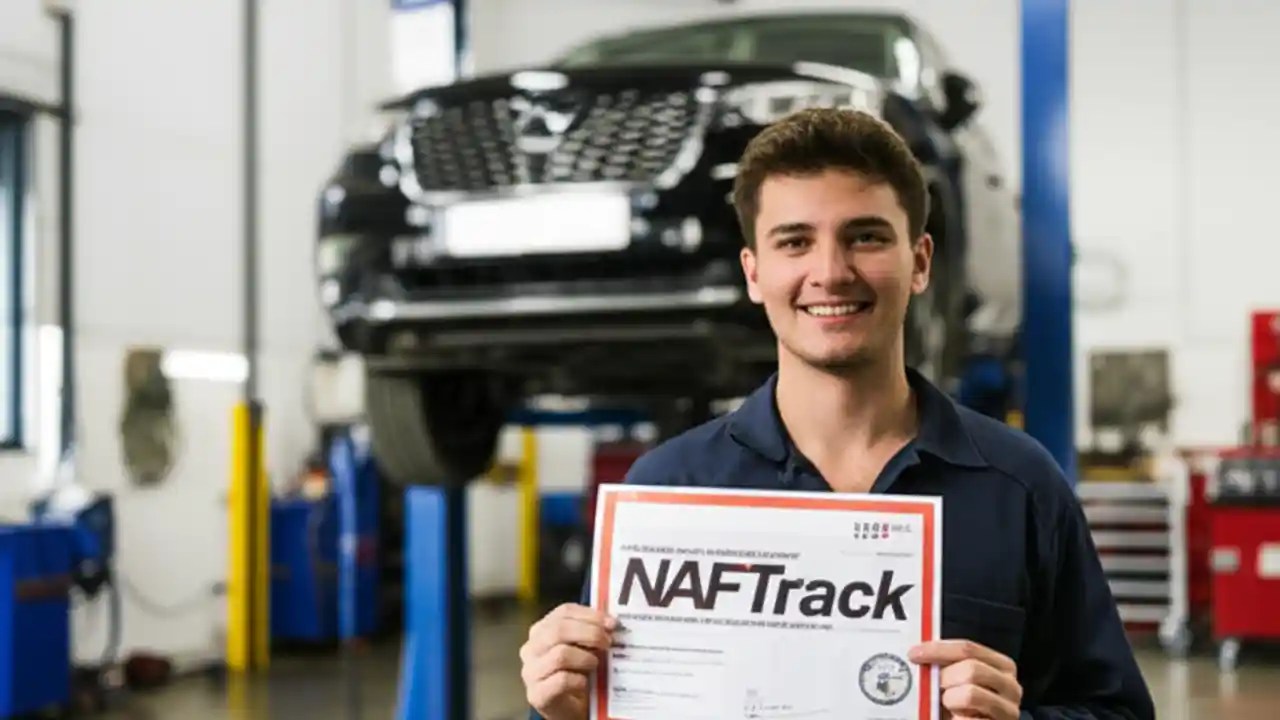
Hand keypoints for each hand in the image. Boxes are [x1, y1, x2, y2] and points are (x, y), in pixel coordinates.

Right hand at [520, 602, 616, 719]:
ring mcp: (531, 672)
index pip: (564, 612)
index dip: (590, 615)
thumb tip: (611, 623)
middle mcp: (531, 649)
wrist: (567, 709)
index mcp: (541, 631)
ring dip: (585, 658)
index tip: (611, 623)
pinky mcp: (536, 694)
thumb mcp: (582, 649)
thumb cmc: (575, 676)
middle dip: (590, 634)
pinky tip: (585, 683)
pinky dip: (579, 680)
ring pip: (560, 655)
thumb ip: (590, 633)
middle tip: (608, 642)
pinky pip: (561, 680)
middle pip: (559, 630)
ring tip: (596, 664)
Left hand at [909, 639, 1021, 719]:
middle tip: (931, 687)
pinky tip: (954, 718)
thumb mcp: (957, 681)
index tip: (914, 654)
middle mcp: (1011, 686)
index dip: (938, 649)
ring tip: (947, 706)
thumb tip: (918, 652)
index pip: (968, 648)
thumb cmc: (963, 706)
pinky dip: (956, 718)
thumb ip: (947, 666)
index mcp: (1002, 666)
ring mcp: (1008, 710)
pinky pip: (968, 719)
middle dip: (944, 678)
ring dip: (950, 700)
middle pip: (971, 669)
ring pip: (970, 694)